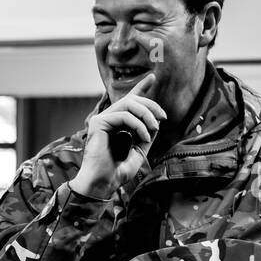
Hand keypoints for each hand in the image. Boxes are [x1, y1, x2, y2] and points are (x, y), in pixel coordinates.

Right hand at [73, 73, 166, 199]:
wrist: (103, 183)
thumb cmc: (118, 171)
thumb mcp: (140, 150)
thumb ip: (147, 135)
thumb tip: (156, 120)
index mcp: (116, 125)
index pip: (129, 101)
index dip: (141, 88)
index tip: (152, 78)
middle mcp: (107, 119)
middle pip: (132, 100)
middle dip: (151, 105)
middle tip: (162, 118)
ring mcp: (101, 120)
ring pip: (128, 104)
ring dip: (146, 114)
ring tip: (154, 129)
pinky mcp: (98, 123)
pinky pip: (123, 115)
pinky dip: (138, 125)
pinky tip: (144, 136)